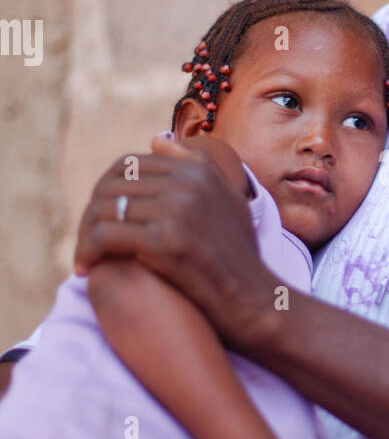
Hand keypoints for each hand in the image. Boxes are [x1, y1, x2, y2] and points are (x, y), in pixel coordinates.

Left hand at [73, 135, 275, 351]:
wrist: (254, 299)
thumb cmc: (238, 255)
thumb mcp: (227, 199)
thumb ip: (195, 166)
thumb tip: (157, 139)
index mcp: (198, 168)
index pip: (128, 166)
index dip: (106, 192)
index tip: (101, 218)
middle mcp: (188, 181)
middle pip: (111, 185)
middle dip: (91, 213)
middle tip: (87, 241)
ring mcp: (177, 209)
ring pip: (103, 209)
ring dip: (85, 235)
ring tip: (84, 256)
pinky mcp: (164, 240)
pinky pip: (104, 236)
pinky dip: (87, 252)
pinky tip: (85, 269)